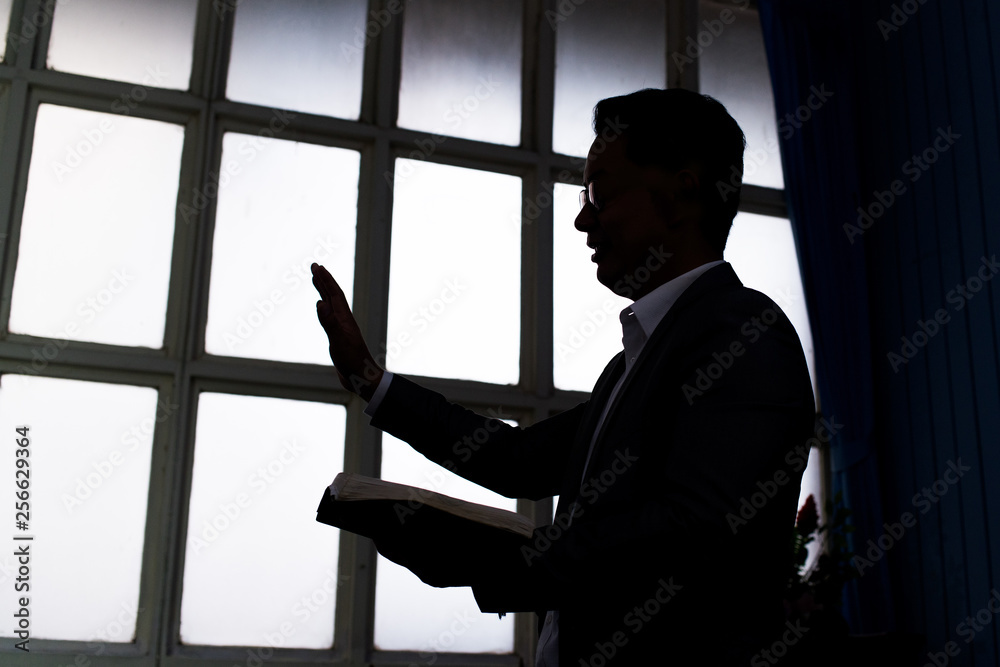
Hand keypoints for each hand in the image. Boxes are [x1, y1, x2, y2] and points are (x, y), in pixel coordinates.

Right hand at [311, 263, 383, 400]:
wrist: (362, 378)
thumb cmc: (353, 361)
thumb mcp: (338, 341)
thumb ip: (329, 322)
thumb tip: (319, 302)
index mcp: (344, 318)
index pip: (334, 294)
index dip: (326, 279)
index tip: (317, 266)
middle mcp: (343, 320)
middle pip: (333, 295)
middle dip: (323, 280)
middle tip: (314, 266)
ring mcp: (341, 328)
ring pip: (331, 305)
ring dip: (323, 291)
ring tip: (316, 281)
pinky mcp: (338, 337)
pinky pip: (329, 317)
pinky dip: (324, 308)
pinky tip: (322, 308)